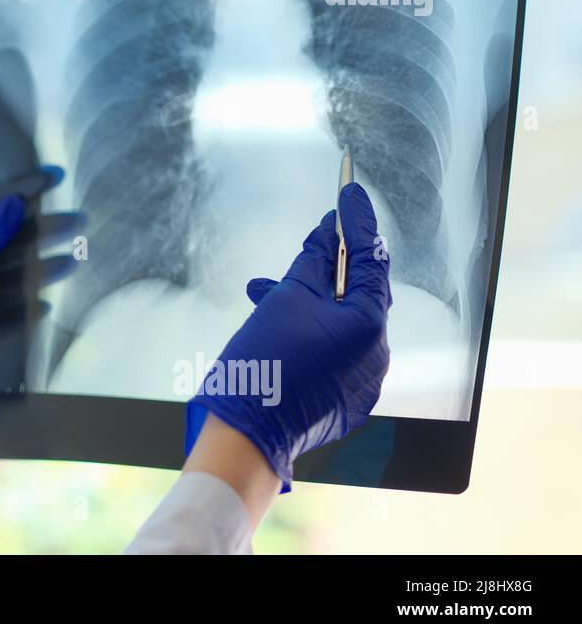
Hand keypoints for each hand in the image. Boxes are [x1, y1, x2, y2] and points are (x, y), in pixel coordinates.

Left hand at [0, 166, 82, 370]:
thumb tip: (14, 205)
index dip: (24, 190)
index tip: (54, 177)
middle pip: (13, 240)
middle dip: (46, 229)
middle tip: (78, 219)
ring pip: (18, 274)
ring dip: (44, 268)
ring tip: (72, 261)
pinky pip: (12, 312)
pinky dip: (28, 309)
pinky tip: (44, 304)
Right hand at [183, 182, 391, 489]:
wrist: (244, 434)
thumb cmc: (263, 362)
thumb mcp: (285, 298)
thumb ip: (314, 261)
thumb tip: (330, 231)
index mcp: (371, 325)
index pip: (370, 259)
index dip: (357, 221)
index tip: (349, 189)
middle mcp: (379, 354)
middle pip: (357, 293)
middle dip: (326, 266)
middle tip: (309, 239)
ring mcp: (364, 381)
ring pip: (339, 324)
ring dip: (308, 302)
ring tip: (264, 292)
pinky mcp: (345, 398)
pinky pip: (332, 350)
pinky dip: (308, 331)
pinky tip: (275, 325)